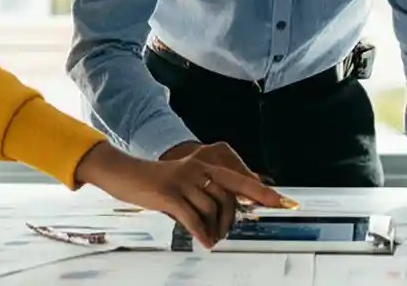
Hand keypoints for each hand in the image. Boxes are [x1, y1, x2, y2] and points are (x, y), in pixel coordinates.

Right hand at [75, 142, 290, 247]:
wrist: (124, 174)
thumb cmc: (156, 183)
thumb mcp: (184, 181)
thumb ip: (205, 191)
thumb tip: (228, 212)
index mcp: (204, 165)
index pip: (239, 179)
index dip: (261, 192)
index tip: (282, 202)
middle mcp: (197, 169)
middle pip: (228, 196)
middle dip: (234, 218)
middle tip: (227, 233)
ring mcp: (184, 180)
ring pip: (211, 210)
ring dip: (214, 230)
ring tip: (211, 239)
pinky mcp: (170, 194)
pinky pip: (193, 218)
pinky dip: (201, 233)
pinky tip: (204, 242)